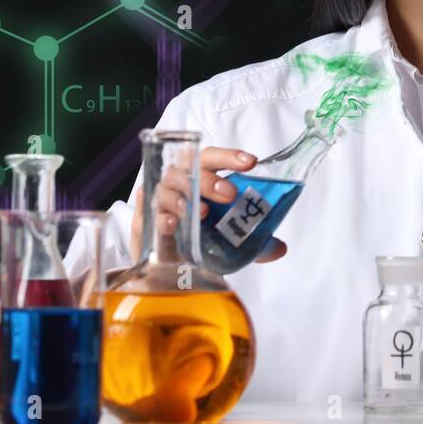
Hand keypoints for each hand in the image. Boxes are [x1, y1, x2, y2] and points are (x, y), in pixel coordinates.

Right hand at [129, 146, 289, 264]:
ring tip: (202, 211)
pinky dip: (161, 217)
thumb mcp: (232, 240)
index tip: (250, 162)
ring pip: (167, 186)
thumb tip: (279, 248)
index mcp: (199, 178)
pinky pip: (148, 214)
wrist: (166, 267)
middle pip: (188, 168)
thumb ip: (256, 243)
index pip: (211, 158)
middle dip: (209, 178)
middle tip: (229, 194)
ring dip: (186, 196)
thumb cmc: (199, 237)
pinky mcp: (143, 222)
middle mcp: (177, 183)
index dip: (229, 156)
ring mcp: (158, 200)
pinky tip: (173, 224)